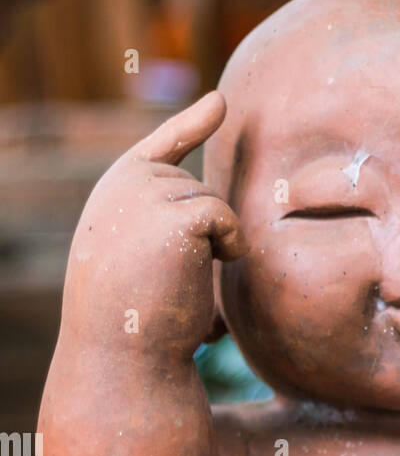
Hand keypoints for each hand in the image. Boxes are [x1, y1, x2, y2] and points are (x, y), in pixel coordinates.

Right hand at [64, 92, 245, 359]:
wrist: (123, 351)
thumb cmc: (136, 323)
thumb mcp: (143, 263)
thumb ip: (169, 231)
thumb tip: (215, 258)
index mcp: (116, 191)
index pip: (161, 147)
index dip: (192, 123)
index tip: (220, 104)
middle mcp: (128, 182)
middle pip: (199, 186)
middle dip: (203, 234)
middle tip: (169, 279)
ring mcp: (150, 193)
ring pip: (214, 204)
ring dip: (212, 247)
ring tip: (177, 282)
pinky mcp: (177, 213)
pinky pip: (224, 218)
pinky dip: (226, 247)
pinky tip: (202, 271)